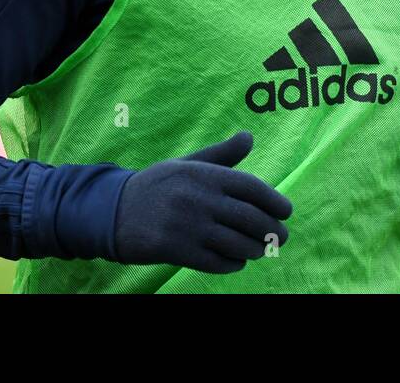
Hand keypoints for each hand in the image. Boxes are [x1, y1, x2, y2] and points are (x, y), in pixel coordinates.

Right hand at [113, 131, 292, 273]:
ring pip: (236, 243)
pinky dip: (232, 264)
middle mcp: (199, 198)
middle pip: (249, 218)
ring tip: (261, 249)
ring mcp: (187, 226)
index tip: (286, 212)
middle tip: (282, 237)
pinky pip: (216, 262)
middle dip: (272, 230)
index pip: (251, 188)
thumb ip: (222, 155)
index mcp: (205, 174)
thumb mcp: (188, 164)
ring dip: (255, 250)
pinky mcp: (175, 250)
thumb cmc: (158, 185)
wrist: (113, 210)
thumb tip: (249, 136)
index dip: (274, 201)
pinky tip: (237, 261)